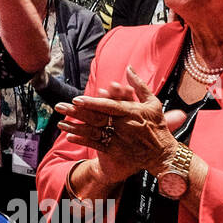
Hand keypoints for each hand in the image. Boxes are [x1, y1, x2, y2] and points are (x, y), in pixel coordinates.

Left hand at [54, 66, 186, 185]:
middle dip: (77, 112)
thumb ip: (139, 86)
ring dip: (75, 127)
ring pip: (93, 131)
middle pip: (96, 118)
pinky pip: (96, 145)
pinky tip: (70, 136)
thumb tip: (129, 68)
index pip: (108, 106)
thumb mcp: (152, 103)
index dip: (92, 103)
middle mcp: (123, 125)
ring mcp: (118, 139)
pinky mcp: (115, 151)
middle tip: (60, 107)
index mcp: (131, 112)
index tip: (77, 99)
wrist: (163, 154)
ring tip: (60, 122)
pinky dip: (83, 141)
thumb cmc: (157, 125)